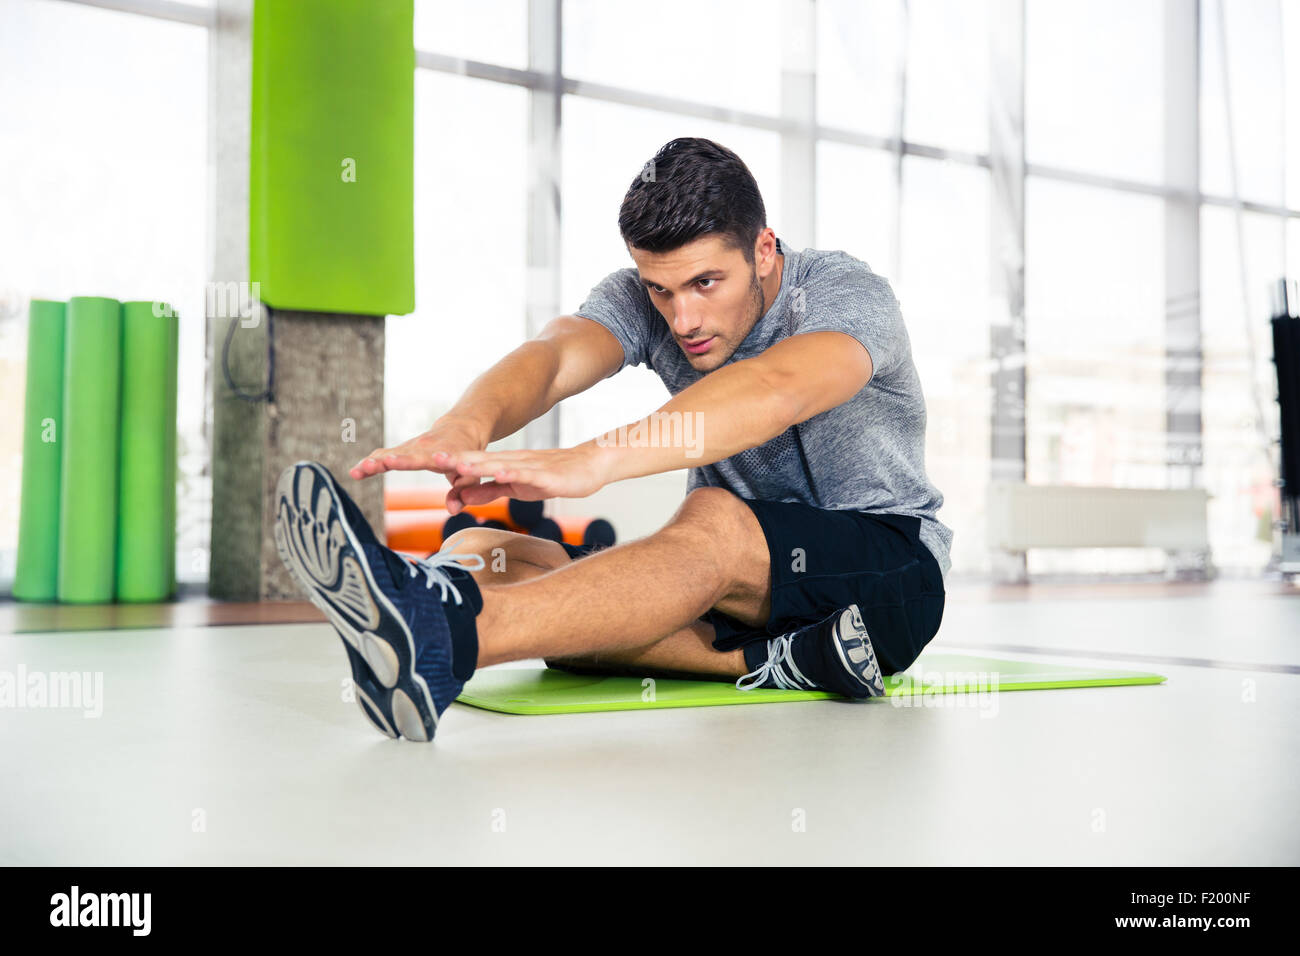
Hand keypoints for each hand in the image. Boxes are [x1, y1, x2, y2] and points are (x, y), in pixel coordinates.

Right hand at [350, 420, 487, 512]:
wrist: (460, 429)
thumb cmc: (468, 456)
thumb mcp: (472, 474)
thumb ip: (464, 491)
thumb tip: (451, 510)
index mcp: (442, 453)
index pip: (425, 458)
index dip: (412, 460)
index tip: (397, 461)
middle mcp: (424, 447)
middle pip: (402, 454)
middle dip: (386, 461)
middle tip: (369, 465)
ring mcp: (411, 447)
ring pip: (389, 453)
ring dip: (373, 462)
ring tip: (356, 471)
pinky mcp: (402, 449)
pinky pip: (383, 455)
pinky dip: (370, 462)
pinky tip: (356, 472)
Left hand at [439, 443, 611, 506]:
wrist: (590, 465)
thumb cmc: (553, 476)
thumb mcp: (515, 488)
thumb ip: (489, 490)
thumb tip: (461, 496)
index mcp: (503, 465)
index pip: (471, 465)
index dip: (447, 464)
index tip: (423, 462)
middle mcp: (513, 462)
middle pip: (480, 461)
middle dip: (455, 460)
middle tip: (427, 457)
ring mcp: (530, 467)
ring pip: (500, 465)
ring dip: (480, 465)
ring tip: (457, 464)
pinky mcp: (548, 476)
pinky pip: (529, 475)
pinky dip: (514, 473)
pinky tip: (501, 472)